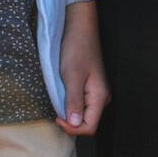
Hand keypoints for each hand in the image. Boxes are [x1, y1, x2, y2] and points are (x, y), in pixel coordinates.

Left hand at [56, 0, 109, 136]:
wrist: (80, 28)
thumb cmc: (76, 48)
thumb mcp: (71, 76)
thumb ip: (73, 101)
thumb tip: (74, 124)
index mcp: (100, 97)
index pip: (89, 127)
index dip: (72, 128)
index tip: (56, 116)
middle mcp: (102, 97)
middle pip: (87, 123)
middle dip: (70, 122)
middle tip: (55, 110)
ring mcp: (97, 92)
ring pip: (84, 114)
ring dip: (69, 113)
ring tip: (58, 101)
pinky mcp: (91, 87)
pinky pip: (82, 104)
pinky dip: (70, 104)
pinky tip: (62, 95)